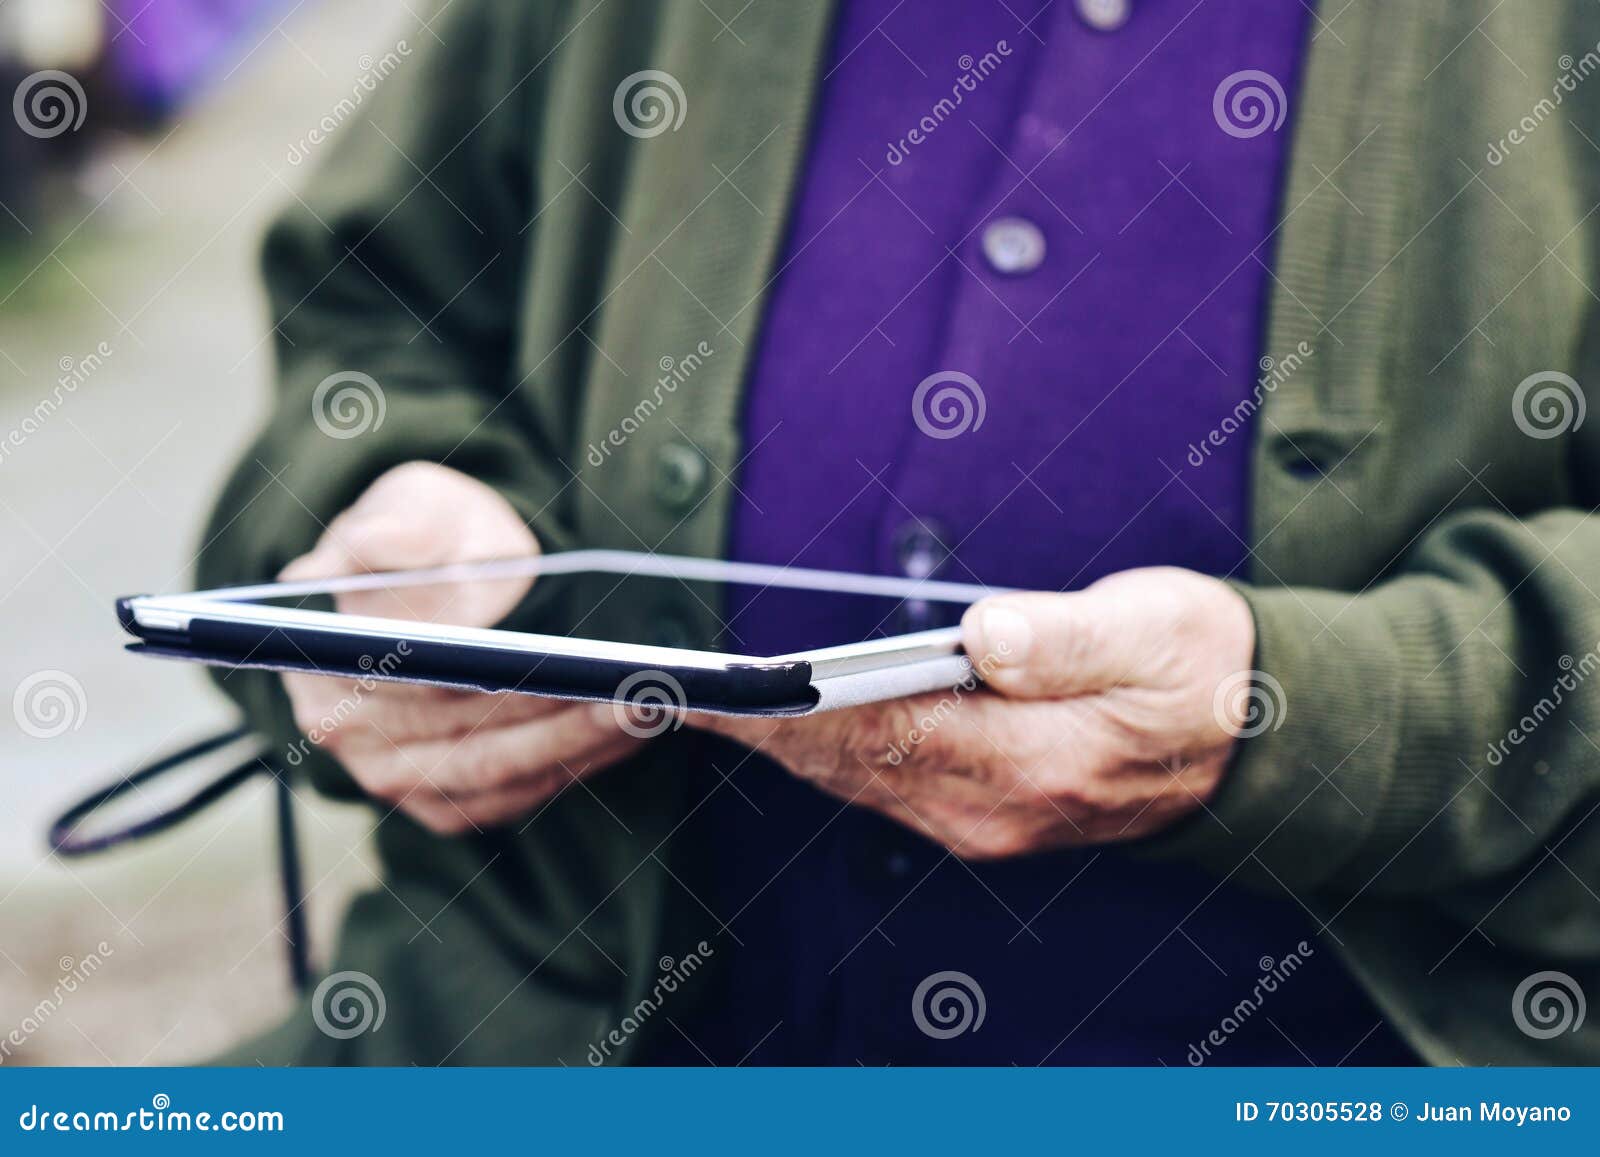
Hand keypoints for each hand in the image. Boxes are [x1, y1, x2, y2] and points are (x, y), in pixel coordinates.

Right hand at [278, 461, 642, 833]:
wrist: (451, 574)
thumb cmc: (429, 538)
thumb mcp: (410, 507)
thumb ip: (393, 525)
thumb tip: (376, 540)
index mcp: (323, 664)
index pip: (414, 684)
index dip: (486, 677)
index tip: (553, 663)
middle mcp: (349, 736)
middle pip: (467, 739)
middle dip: (558, 717)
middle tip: (636, 692)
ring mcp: (399, 777)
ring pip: (503, 772)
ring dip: (581, 746)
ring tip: (651, 709)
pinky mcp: (449, 800)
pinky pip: (520, 791)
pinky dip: (579, 764)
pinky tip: (633, 732)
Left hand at [690, 567, 1257, 858]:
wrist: (1248, 742)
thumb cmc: (1202, 671)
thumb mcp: (1159, 631)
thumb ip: (1070, 637)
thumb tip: (988, 633)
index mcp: (1035, 762)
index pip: (887, 733)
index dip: (799, 709)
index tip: (726, 688)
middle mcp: (997, 810)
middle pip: (854, 766)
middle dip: (766, 729)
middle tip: (683, 692)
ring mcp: (987, 823)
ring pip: (859, 783)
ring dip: (785, 745)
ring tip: (713, 702)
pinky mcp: (984, 816)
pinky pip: (883, 789)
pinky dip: (826, 757)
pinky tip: (789, 725)